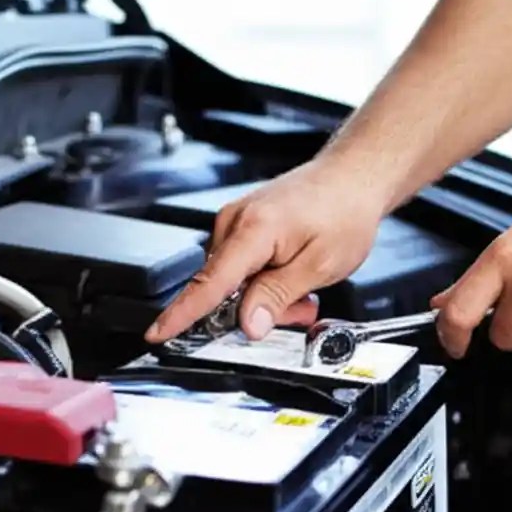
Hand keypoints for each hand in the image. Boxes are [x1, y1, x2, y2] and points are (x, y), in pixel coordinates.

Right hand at [145, 157, 390, 341]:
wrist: (353, 178)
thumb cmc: (342, 211)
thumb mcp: (319, 265)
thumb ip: (277, 296)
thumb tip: (248, 324)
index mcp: (252, 230)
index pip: (209, 283)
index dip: (181, 314)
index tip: (158, 333)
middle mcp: (235, 222)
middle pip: (223, 290)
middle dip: (257, 309)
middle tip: (300, 305)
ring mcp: (236, 222)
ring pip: (234, 283)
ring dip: (265, 295)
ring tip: (302, 285)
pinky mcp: (243, 226)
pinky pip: (242, 268)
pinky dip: (265, 280)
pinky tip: (290, 275)